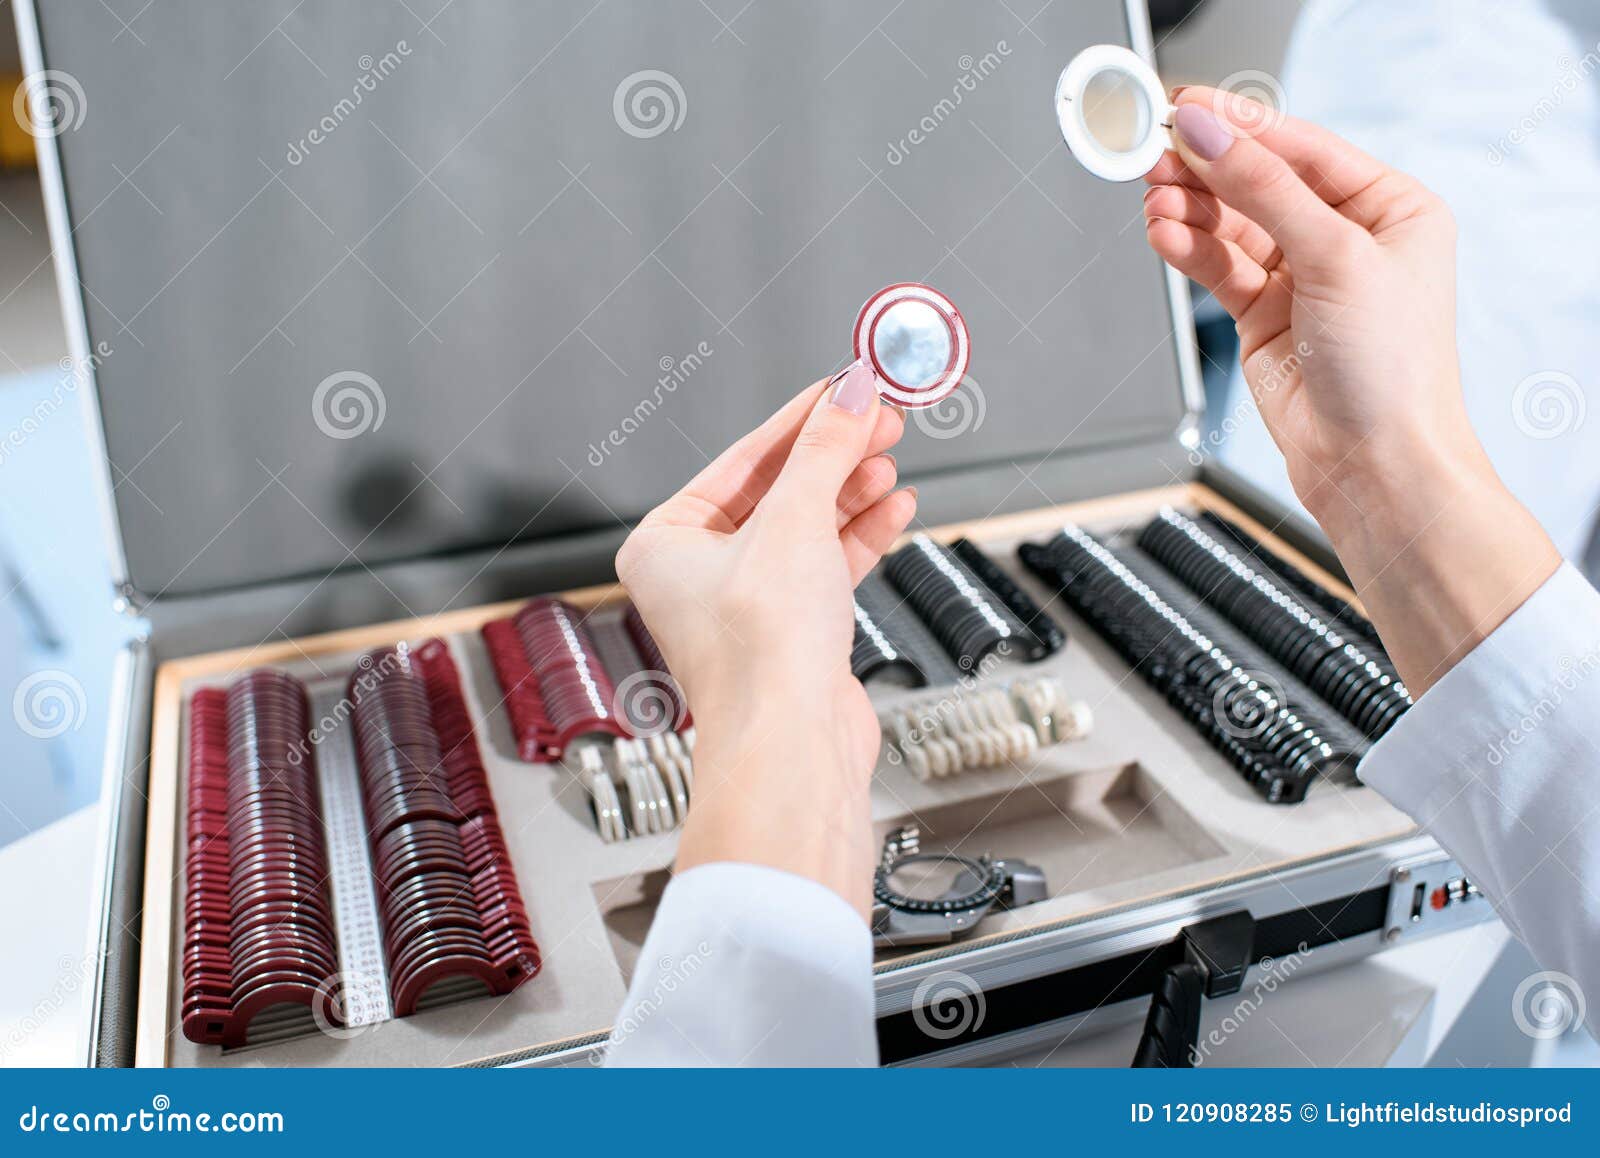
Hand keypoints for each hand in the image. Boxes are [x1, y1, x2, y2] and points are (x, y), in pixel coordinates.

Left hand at [614, 365, 916, 915]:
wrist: (791, 746)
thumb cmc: (759, 655)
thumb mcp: (794, 522)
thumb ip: (826, 450)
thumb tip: (852, 392)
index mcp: (664, 543)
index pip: (742, 459)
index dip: (801, 418)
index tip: (845, 384)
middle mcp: (698, 574)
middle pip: (777, 490)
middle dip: (834, 454)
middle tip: (881, 415)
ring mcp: (747, 606)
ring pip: (806, 527)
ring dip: (851, 493)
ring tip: (891, 459)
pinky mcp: (792, 632)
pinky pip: (827, 566)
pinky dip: (860, 536)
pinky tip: (894, 508)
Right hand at [1144, 90, 1558, 691]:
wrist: (1374, 464)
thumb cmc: (1392, 372)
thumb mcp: (1334, 257)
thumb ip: (1263, 188)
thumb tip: (1211, 133)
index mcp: (1391, 208)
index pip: (1302, 148)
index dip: (1242, 126)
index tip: (1187, 109)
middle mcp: (1347, 239)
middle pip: (1260, 182)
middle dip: (1207, 168)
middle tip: (1155, 151)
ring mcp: (1302, 279)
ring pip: (1232, 225)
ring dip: (1191, 208)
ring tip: (1155, 196)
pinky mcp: (1264, 316)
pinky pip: (1218, 266)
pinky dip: (1189, 248)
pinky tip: (1165, 233)